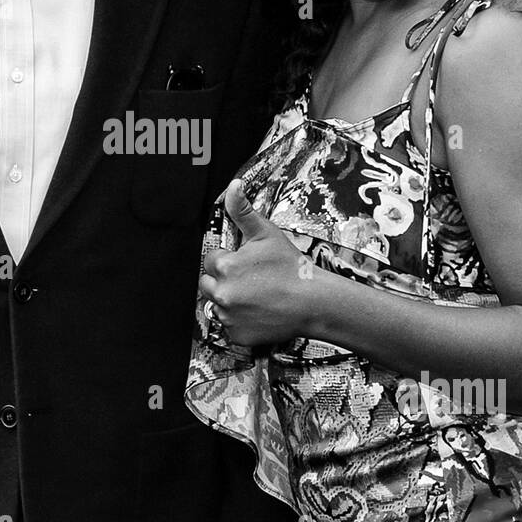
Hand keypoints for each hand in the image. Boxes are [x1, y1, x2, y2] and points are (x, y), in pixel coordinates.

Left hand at [201, 180, 317, 346]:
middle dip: (223, 280)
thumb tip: (233, 186)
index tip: (246, 263)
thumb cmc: (292, 267)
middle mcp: (221, 293)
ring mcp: (228, 316)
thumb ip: (243, 211)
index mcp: (225, 266)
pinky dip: (239, 321)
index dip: (228, 259)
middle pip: (208, 284)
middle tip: (250, 280)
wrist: (313, 302)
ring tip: (255, 295)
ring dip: (229, 300)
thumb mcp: (267, 233)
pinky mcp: (237, 335)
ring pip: (217, 305)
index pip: (212, 260)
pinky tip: (258, 312)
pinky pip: (229, 326)